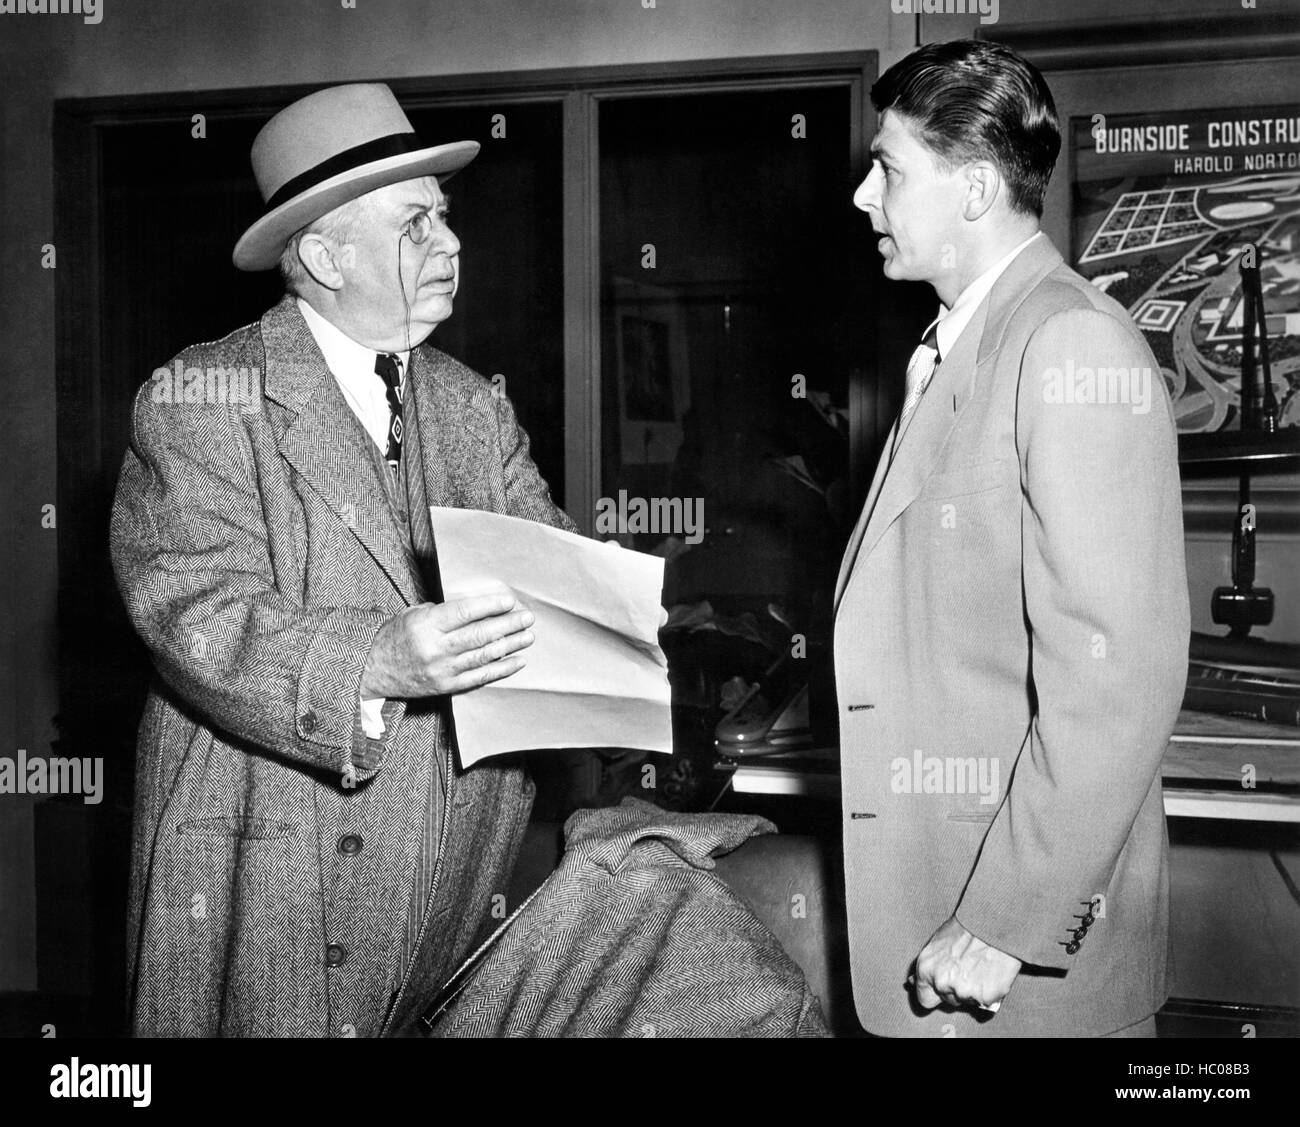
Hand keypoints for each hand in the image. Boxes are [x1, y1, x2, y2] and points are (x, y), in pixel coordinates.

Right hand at [360, 592, 534, 698]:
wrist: (374, 670)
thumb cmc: (397, 636)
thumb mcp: (414, 614)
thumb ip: (443, 611)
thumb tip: (478, 606)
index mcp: (426, 625)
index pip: (463, 613)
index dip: (489, 606)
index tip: (509, 601)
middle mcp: (435, 648)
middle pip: (479, 634)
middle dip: (507, 625)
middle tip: (528, 618)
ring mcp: (442, 670)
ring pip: (483, 656)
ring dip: (510, 645)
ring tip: (528, 636)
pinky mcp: (447, 686)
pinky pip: (480, 677)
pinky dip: (502, 669)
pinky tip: (518, 660)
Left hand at [911, 916, 1020, 1013]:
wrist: (992, 923)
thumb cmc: (966, 928)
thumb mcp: (937, 943)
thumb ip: (929, 965)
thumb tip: (913, 980)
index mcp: (926, 969)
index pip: (924, 998)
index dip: (935, 994)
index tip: (942, 989)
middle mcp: (941, 983)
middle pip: (948, 999)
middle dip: (956, 990)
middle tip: (967, 970)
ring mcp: (963, 992)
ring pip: (967, 1000)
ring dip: (973, 991)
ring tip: (980, 968)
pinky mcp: (984, 997)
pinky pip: (986, 1001)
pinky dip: (990, 991)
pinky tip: (991, 974)